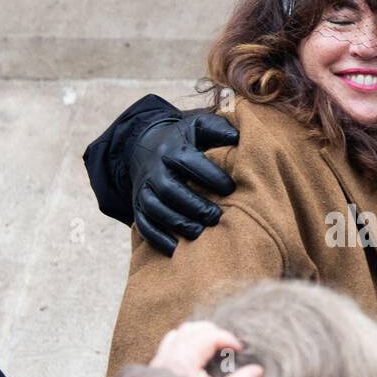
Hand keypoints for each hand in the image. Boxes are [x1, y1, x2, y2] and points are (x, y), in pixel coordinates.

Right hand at [124, 96, 238, 255]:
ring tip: (199, 233)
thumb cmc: (182, 139)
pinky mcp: (138, 204)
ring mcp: (144, 188)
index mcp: (172, 149)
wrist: (145, 145)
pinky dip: (157, 238)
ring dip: (176, 222)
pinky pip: (143, 224)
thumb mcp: (197, 126)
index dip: (210, 176)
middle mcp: (155, 169)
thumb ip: (218, 129)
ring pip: (155, 208)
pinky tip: (175, 250)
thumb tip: (239, 137)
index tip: (230, 189)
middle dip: (193, 205)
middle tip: (216, 217)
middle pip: (170, 189)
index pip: (189, 162)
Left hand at [149, 321, 262, 376]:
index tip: (240, 349)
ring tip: (211, 346)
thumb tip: (258, 371)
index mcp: (186, 358)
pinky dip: (183, 343)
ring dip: (196, 335)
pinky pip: (169, 345)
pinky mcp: (155, 370)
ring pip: (179, 334)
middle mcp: (171, 354)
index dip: (228, 339)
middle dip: (212, 331)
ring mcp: (161, 361)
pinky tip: (192, 355)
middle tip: (227, 343)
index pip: (210, 336)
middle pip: (193, 329)